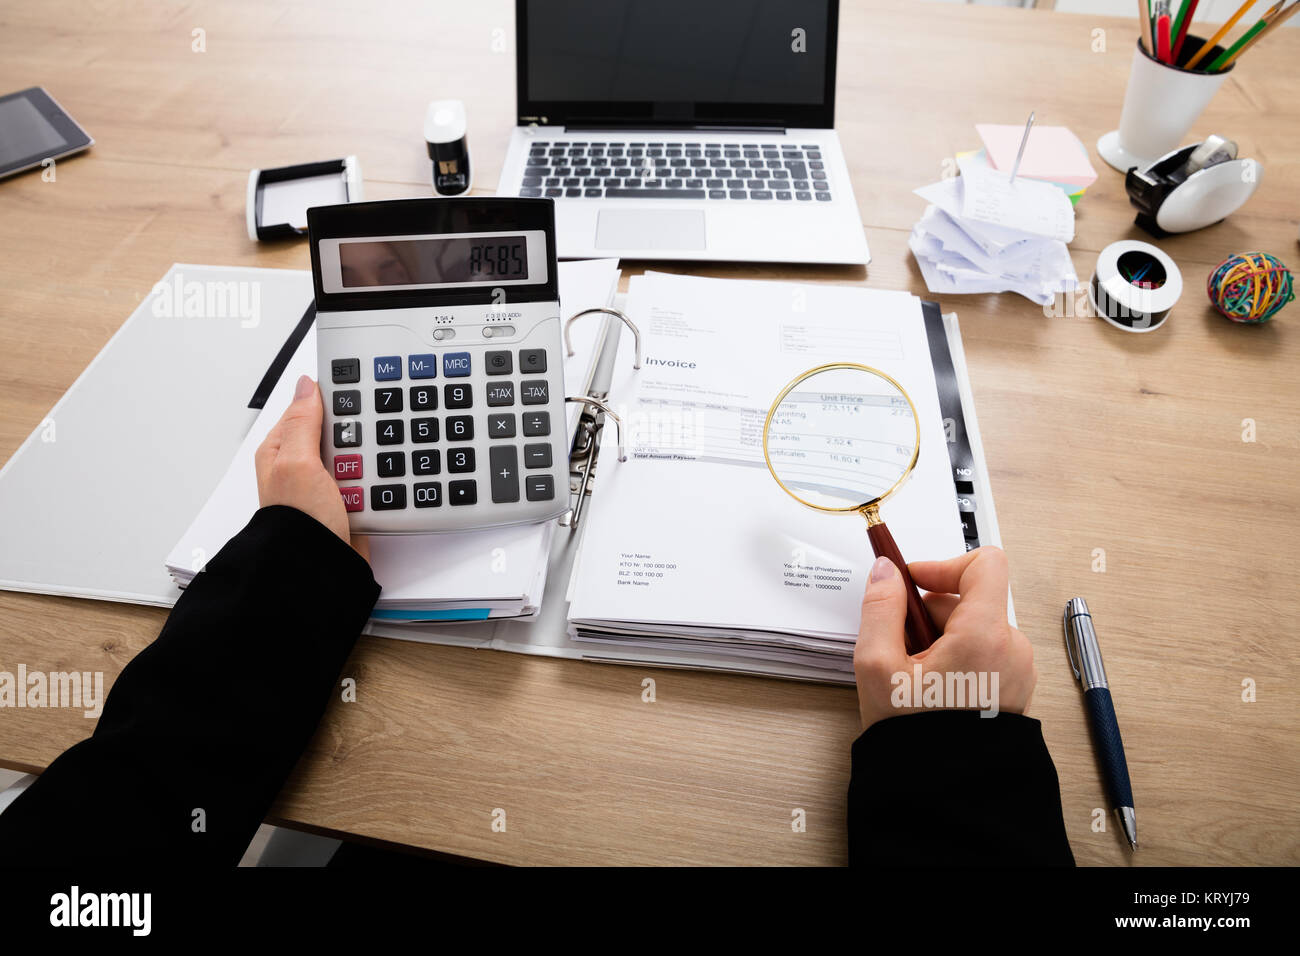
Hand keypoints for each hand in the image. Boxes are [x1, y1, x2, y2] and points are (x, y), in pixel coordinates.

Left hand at [255, 375, 368, 561]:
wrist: (318, 569)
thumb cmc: (298, 522)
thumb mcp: (296, 462)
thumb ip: (303, 421)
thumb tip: (307, 384)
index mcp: (282, 448)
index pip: (310, 407)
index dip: (334, 400)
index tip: (357, 398)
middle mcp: (303, 464)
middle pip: (340, 430)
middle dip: (356, 436)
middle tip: (356, 451)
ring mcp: (327, 484)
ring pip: (360, 455)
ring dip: (369, 463)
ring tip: (362, 478)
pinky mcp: (349, 501)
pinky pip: (372, 481)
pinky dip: (377, 484)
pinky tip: (374, 490)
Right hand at [854, 547, 1034, 729]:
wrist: (946, 793)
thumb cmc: (916, 738)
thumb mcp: (877, 667)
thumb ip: (879, 608)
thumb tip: (886, 571)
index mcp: (985, 635)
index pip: (985, 564)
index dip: (944, 564)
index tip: (913, 581)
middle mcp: (1013, 648)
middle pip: (971, 599)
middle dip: (930, 613)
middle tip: (900, 646)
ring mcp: (1019, 669)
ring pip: (976, 626)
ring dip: (941, 637)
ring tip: (914, 674)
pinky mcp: (1017, 686)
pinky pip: (986, 651)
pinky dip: (957, 656)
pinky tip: (932, 686)